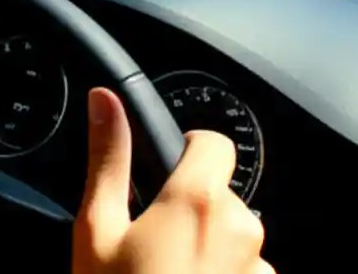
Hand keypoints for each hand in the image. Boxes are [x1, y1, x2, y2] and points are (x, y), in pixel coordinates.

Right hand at [73, 88, 272, 273]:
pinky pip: (244, 271)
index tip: (161, 177)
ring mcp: (259, 268)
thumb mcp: (98, 231)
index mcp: (198, 201)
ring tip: (166, 272)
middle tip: (148, 242)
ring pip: (231, 237)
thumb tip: (104, 101)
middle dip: (188, 209)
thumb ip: (108, 160)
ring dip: (206, 247)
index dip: (186, 151)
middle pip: (219, 194)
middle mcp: (241, 229)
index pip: (213, 142)